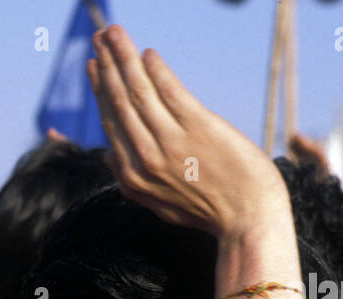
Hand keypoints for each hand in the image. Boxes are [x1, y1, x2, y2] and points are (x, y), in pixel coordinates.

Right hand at [86, 24, 287, 236]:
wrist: (248, 220)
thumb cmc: (208, 214)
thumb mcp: (160, 207)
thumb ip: (131, 183)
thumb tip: (109, 156)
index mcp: (133, 177)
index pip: (111, 123)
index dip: (100, 90)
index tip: (94, 65)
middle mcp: (146, 158)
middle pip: (120, 102)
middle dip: (107, 65)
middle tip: (99, 37)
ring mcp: (171, 142)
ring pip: (139, 92)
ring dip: (123, 58)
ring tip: (114, 33)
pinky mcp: (199, 128)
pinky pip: (171, 92)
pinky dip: (156, 70)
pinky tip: (147, 53)